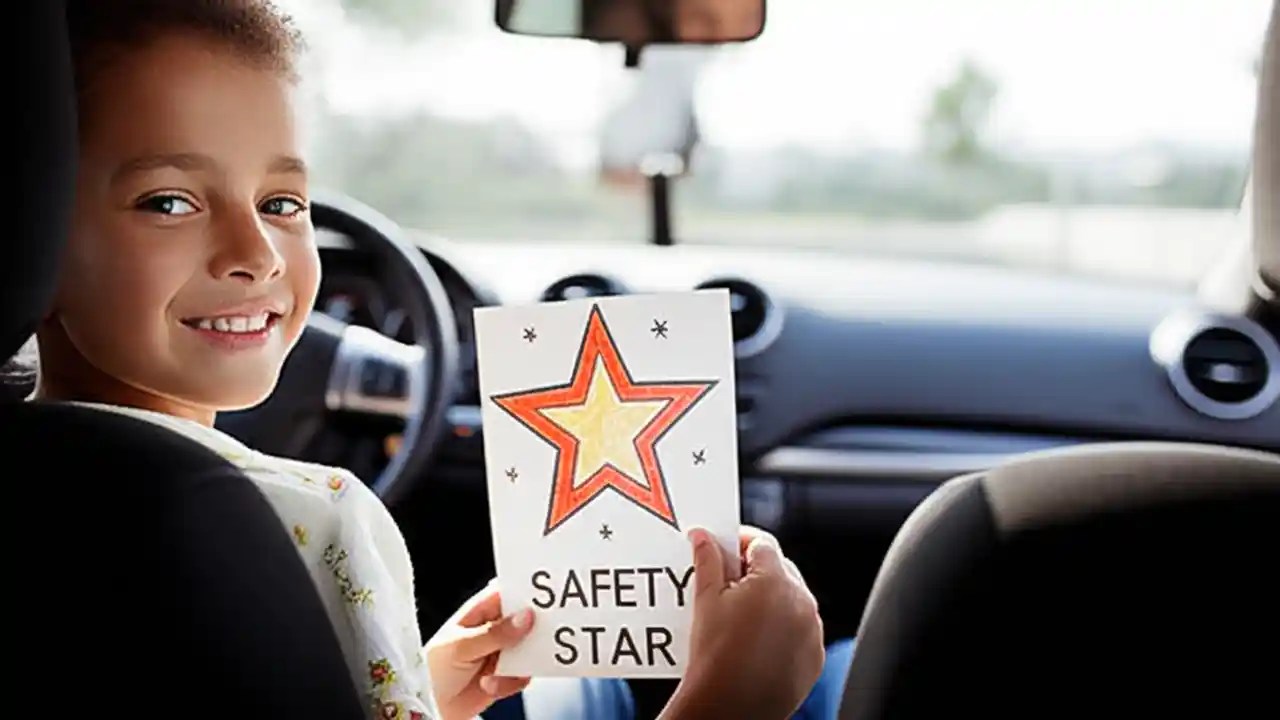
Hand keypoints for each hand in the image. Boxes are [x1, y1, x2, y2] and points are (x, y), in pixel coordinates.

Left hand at [425, 582, 534, 719]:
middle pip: (524, 620)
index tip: (544, 596)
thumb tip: (526, 616)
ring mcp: (500, 653)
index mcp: (479, 612)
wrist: (430, 705)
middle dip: (532, 629)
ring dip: (521, 661)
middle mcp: (493, 630)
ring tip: (502, 670)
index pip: (506, 593)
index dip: (524, 591)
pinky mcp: (505, 676)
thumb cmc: (434, 668)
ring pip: (528, 649)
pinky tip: (489, 684)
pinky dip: (510, 682)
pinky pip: (523, 675)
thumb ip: (496, 633)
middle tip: (538, 635)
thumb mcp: (463, 645)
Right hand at [661, 526, 824, 719]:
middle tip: (726, 583)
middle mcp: (801, 602)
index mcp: (775, 582)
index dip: (739, 541)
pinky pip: (801, 627)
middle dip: (754, 570)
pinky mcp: (815, 654)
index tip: (724, 547)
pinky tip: (756, 637)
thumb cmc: (715, 659)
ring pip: (792, 597)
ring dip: (771, 597)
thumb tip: (704, 538)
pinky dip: (783, 626)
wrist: (729, 708)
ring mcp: (811, 629)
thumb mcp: (706, 601)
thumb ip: (707, 560)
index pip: (761, 543)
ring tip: (740, 614)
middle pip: (779, 568)